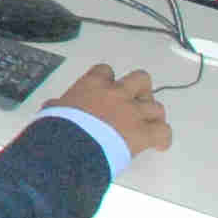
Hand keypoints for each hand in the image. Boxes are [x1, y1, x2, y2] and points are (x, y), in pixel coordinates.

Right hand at [52, 63, 172, 157]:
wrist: (70, 147)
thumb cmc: (58, 127)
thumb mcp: (52, 110)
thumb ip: (59, 105)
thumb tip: (54, 107)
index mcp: (92, 85)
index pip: (105, 70)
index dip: (108, 80)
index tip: (106, 89)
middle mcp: (117, 93)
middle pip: (141, 79)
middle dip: (141, 90)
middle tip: (134, 103)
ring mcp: (133, 112)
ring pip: (157, 106)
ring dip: (152, 115)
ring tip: (146, 126)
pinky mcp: (144, 133)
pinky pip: (164, 132)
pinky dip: (162, 138)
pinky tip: (157, 144)